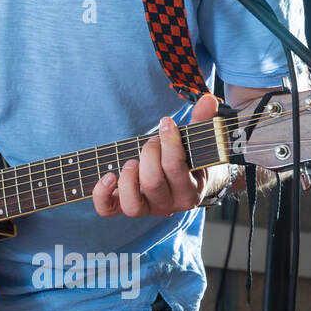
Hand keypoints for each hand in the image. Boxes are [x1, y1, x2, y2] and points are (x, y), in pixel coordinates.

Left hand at [92, 93, 218, 217]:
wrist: (179, 183)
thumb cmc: (186, 159)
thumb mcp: (196, 143)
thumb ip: (202, 122)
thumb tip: (208, 100)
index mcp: (189, 191)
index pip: (176, 168)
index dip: (169, 143)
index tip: (166, 123)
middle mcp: (168, 205)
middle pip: (152, 183)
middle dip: (148, 154)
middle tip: (151, 142)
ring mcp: (146, 209)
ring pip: (132, 206)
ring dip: (128, 178)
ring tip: (131, 161)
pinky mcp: (125, 206)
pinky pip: (107, 210)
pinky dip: (102, 193)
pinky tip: (109, 175)